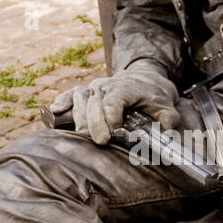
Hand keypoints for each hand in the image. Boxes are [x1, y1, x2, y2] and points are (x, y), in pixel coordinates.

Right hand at [50, 60, 179, 144]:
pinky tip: (54, 110)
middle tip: (101, 142)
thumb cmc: (151, 96)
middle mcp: (105, 86)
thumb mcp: (165, 104)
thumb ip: (168, 116)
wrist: (142, 80)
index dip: (111, 115)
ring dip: (80, 118)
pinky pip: (70, 94)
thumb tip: (168, 126)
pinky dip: (62, 101)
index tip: (113, 132)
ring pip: (80, 100)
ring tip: (83, 135)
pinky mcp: (84, 92)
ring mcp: (93, 88)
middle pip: (95, 103)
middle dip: (96, 123)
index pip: (114, 100)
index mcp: (124, 88)